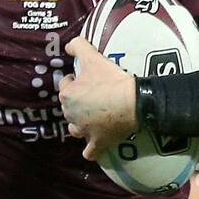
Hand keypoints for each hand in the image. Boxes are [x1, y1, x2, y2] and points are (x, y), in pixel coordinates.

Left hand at [59, 37, 137, 159]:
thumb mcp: (93, 57)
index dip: (74, 80)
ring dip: (80, 124)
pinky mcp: (98, 143)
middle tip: (93, 95)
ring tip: (91, 118)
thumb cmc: (111, 79)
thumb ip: (78, 46)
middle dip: (77, 102)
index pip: (65, 85)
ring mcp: (84, 131)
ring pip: (75, 129)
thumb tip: (68, 45)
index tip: (85, 78)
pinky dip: (90, 150)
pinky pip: (89, 152)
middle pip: (69, 108)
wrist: (134, 101)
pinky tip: (94, 145)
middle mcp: (71, 115)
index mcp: (68, 95)